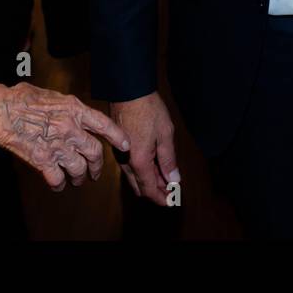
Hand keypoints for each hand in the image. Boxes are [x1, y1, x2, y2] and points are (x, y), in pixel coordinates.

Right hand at [0, 82, 129, 191]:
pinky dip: (58, 184)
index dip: (118, 137)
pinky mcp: (42, 160)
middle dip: (97, 165)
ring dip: (80, 177)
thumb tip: (68, 110)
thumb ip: (64, 105)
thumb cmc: (19, 98)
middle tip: (95, 172)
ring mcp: (57, 145)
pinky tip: (57, 185)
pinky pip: (57, 178)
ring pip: (79, 168)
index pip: (104, 125)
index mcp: (74, 109)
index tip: (125, 146)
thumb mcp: (50, 94)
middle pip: (94, 152)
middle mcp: (70, 128)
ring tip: (78, 180)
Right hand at [109, 92, 178, 206]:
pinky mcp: (118, 146)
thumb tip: (174, 180)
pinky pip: (130, 167)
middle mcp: (125, 162)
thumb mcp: (165, 135)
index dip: (162, 198)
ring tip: (166, 178)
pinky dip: (142, 172)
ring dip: (149, 181)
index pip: (149, 190)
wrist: (128, 91)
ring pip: (134, 178)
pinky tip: (153, 166)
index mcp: (138, 161)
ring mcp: (120, 154)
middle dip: (156, 192)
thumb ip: (168, 160)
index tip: (172, 201)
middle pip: (140, 187)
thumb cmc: (148, 110)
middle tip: (171, 191)